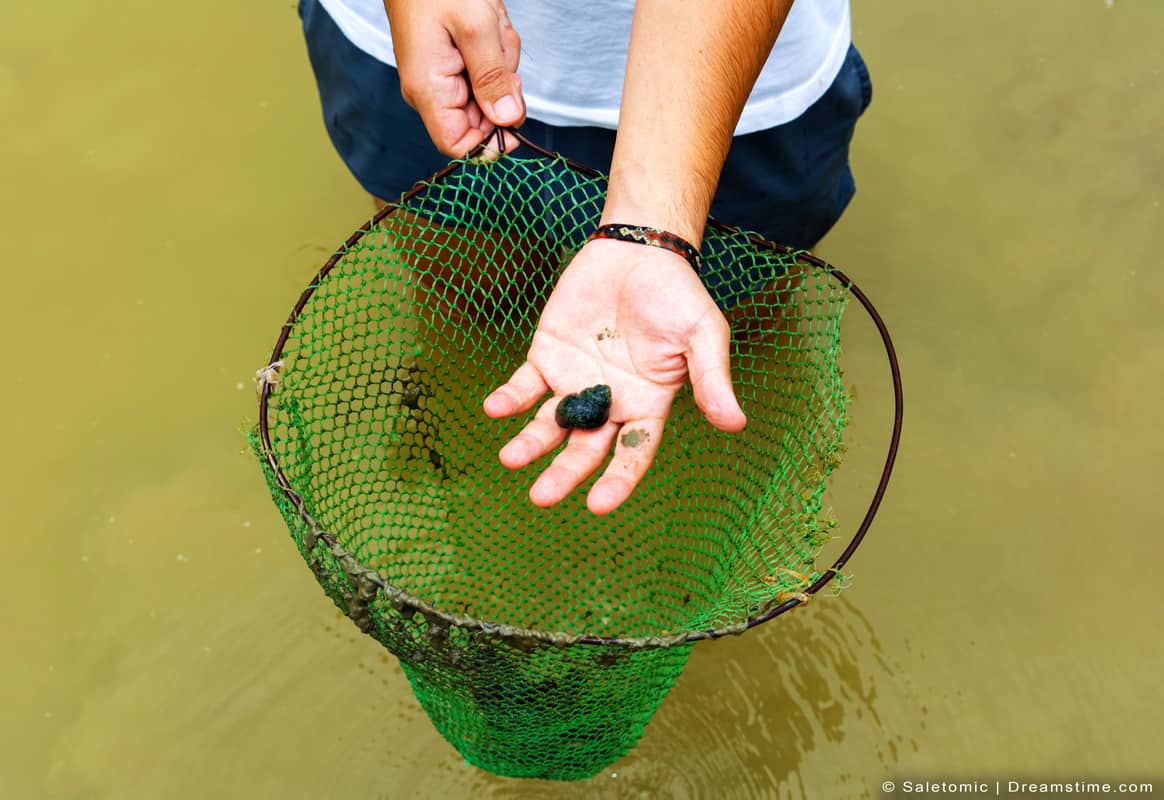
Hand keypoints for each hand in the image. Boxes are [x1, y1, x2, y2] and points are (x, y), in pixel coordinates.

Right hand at [384, 0, 524, 157]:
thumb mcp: (476, 28)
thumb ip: (493, 78)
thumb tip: (508, 121)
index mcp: (428, 90)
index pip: (457, 146)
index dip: (490, 143)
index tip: (513, 115)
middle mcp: (431, 92)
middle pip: (482, 118)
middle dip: (502, 86)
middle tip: (496, 47)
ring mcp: (441, 79)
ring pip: (490, 92)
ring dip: (501, 60)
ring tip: (488, 26)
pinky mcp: (451, 65)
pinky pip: (486, 72)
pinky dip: (496, 51)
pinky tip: (487, 25)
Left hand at [483, 239, 746, 514]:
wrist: (638, 250)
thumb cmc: (677, 294)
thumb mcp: (703, 334)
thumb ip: (711, 379)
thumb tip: (736, 423)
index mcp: (647, 406)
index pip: (632, 452)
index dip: (616, 480)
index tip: (597, 505)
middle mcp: (609, 403)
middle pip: (584, 447)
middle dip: (564, 473)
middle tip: (541, 496)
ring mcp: (575, 382)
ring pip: (549, 424)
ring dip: (529, 443)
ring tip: (511, 459)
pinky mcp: (547, 357)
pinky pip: (524, 386)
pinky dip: (508, 398)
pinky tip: (494, 409)